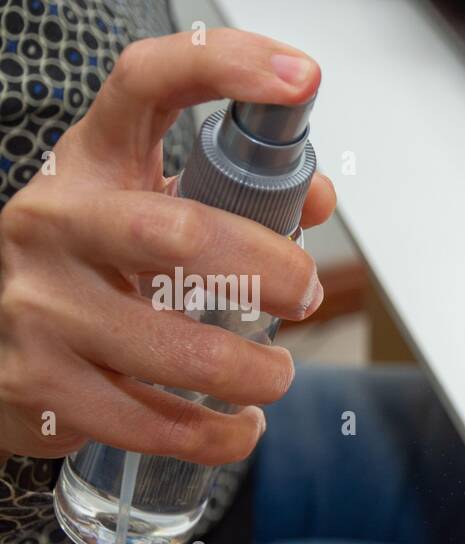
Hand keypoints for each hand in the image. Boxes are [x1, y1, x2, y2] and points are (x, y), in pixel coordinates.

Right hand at [0, 29, 335, 463]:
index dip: (227, 68)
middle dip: (264, 268)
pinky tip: (238, 430)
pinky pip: (145, 421)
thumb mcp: (153, 213)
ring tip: (276, 376)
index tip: (303, 80)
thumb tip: (314, 196)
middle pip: (175, 231)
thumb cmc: (100, 270)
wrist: (0, 346)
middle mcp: (53, 221)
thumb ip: (236, 200)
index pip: (147, 83)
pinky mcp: (34, 382)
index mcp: (91, 163)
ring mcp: (35, 303)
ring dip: (247, 371)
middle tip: (307, 295)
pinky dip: (211, 435)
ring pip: (167, 343)